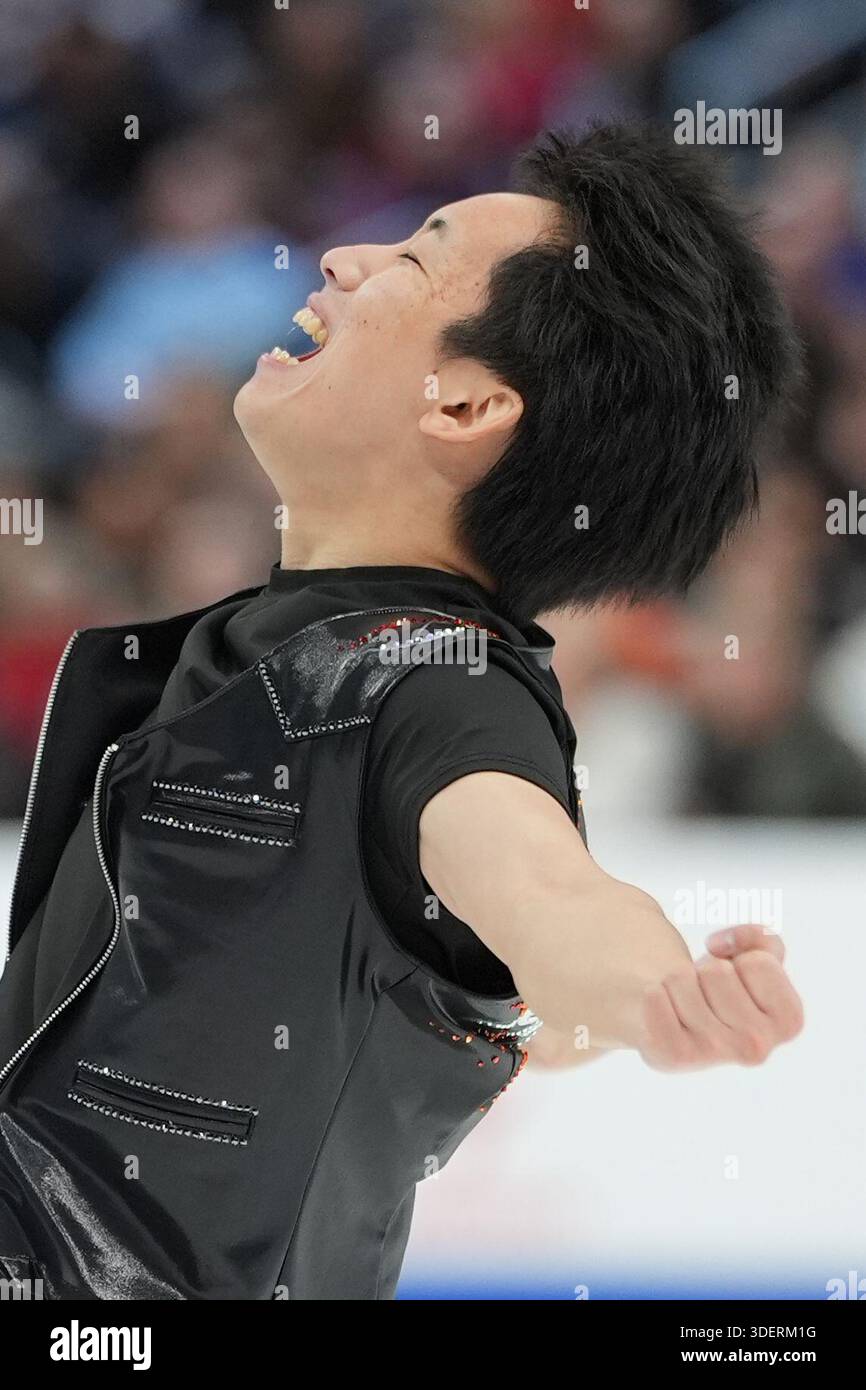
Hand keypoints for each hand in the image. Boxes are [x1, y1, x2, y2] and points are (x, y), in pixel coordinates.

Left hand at [638, 924, 803, 1072]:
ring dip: (678, 980)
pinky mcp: (672, 1056)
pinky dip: (654, 993)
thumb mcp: (758, 956)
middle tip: (707, 993)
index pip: (758, 962)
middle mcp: (757, 1048)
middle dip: (708, 970)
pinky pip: (655, 996)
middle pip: (717, 971)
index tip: (738, 977)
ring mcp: (714, 1055)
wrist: (679, 1017)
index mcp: (789, 1023)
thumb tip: (717, 946)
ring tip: (686, 1002)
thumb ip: (762, 938)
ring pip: (681, 977)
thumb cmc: (723, 986)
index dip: (741, 958)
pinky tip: (665, 1012)